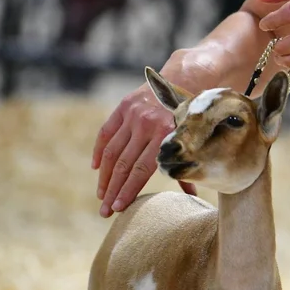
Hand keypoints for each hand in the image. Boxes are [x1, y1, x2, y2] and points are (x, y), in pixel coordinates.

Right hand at [91, 85, 195, 217]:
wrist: (184, 80)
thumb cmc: (191, 116)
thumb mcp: (192, 137)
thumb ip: (187, 164)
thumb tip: (193, 193)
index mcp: (165, 134)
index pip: (141, 169)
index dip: (128, 189)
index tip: (118, 207)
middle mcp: (147, 124)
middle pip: (124, 164)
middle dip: (112, 190)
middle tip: (105, 210)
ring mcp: (133, 114)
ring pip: (113, 151)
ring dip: (104, 176)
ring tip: (101, 195)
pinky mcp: (124, 106)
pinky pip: (106, 132)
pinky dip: (100, 151)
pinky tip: (97, 169)